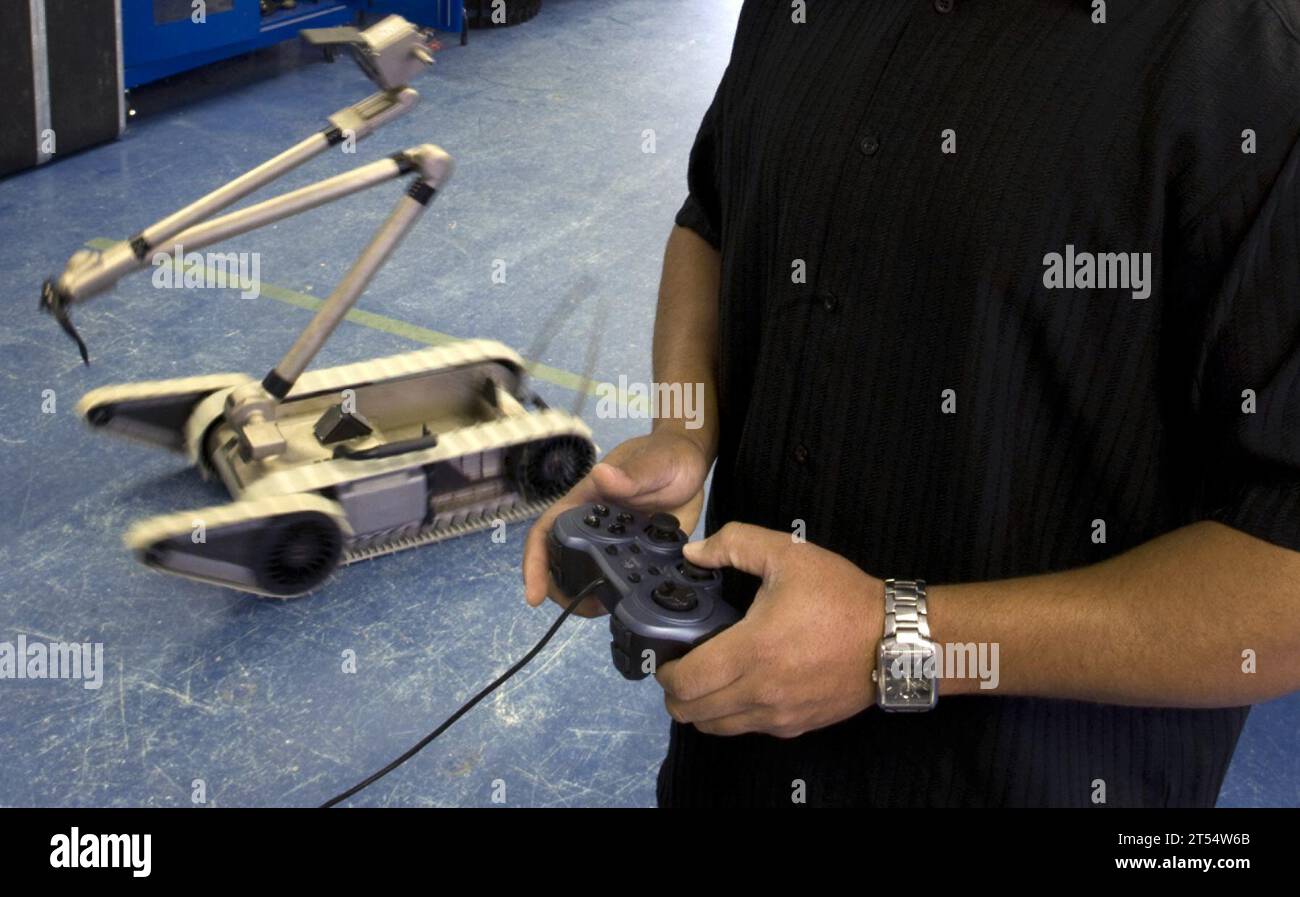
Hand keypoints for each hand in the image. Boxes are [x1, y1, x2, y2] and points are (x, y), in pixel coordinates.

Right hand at [522, 428, 710, 616]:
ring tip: (607, 612)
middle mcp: (595, 527)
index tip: (535, 595)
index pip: (548, 531)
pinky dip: (625, 596)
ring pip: (592, 575)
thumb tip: (601, 475)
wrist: (692, 465)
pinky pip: (625, 580)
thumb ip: (631, 474)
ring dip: (592, 596)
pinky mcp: (639, 555)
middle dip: (563, 590)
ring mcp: (616, 543)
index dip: (536, 562)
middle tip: (582, 609)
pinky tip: (635, 607)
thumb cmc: (666, 456)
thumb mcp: (653, 463)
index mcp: (586, 503)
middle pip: (563, 562)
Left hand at [657, 523, 882, 737]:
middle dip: (675, 694)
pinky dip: (732, 716)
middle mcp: (760, 691)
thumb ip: (735, 544)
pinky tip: (741, 687)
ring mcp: (778, 715)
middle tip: (681, 668)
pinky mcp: (797, 726)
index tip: (668, 655)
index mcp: (752, 650)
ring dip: (701, 709)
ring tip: (707, 681)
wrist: (894, 639)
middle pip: (692, 713)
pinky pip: (748, 730)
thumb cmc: (841, 596)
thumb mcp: (788, 553)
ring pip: (717, 728)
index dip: (665, 672)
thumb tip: (695, 553)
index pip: (685, 682)